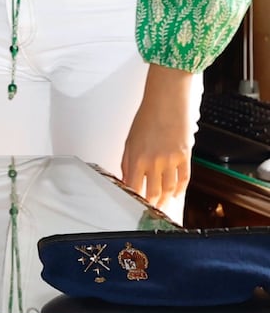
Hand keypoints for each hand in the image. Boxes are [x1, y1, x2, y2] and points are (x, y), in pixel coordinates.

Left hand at [121, 69, 195, 207]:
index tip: (134, 205)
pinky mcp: (185, 157)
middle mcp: (154, 162)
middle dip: (152, 204)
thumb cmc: (146, 119)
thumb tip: (126, 180)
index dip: (134, 199)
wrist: (166, 104)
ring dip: (166, 199)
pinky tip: (177, 194)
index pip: (134, 187)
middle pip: (153, 192)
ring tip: (163, 204)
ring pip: (170, 189)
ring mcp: (171, 160)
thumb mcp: (129, 141)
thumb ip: (127, 162)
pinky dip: (180, 189)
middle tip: (150, 209)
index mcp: (136, 158)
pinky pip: (184, 179)